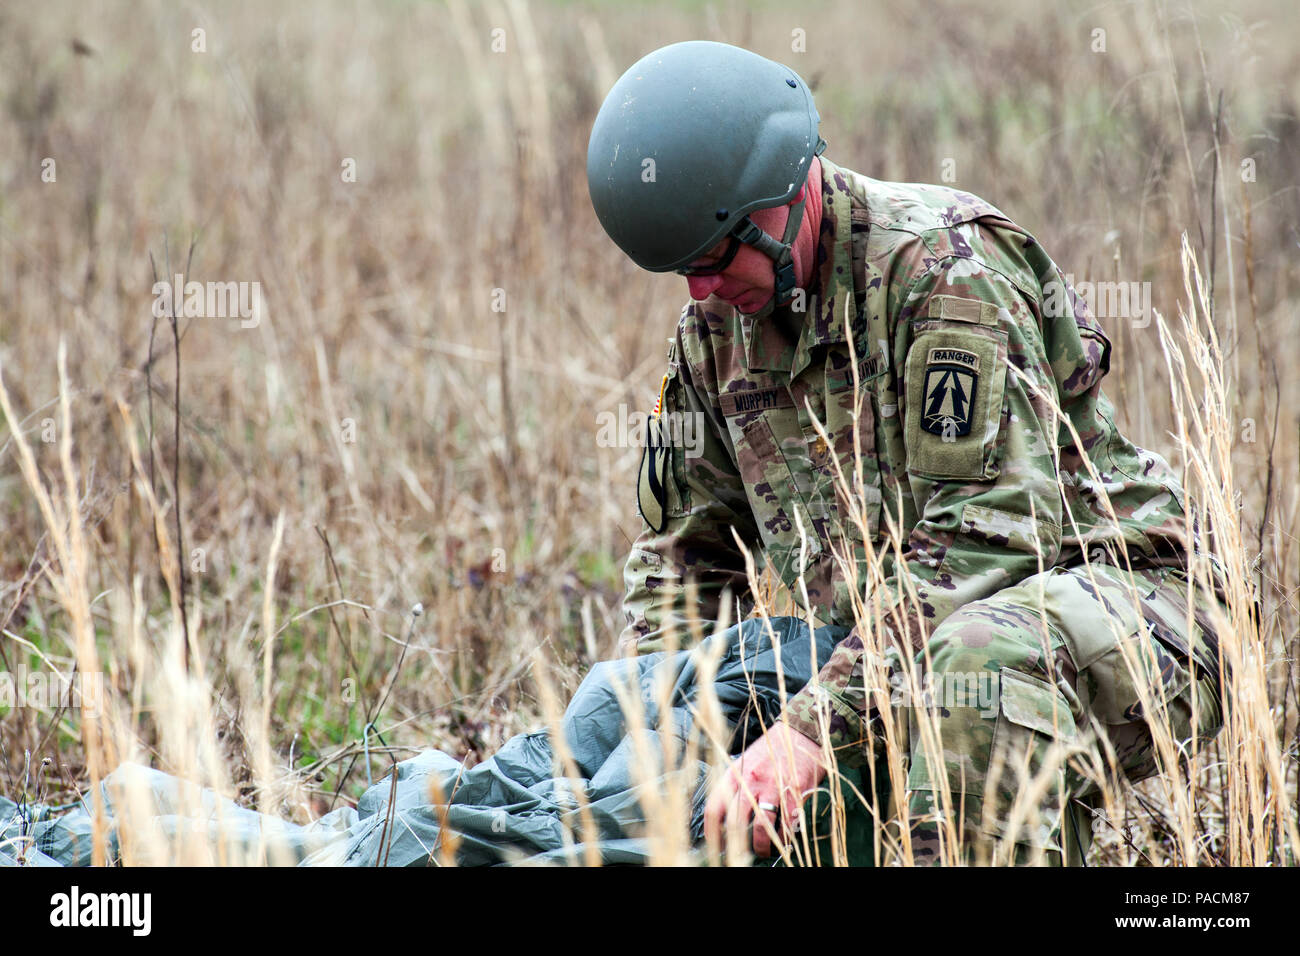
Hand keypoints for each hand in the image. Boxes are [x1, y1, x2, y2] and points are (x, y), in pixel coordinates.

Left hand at [703, 720, 828, 858]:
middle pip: (736, 823)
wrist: (800, 731)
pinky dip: (785, 836)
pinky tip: (785, 839)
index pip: (714, 807)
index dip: (711, 830)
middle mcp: (751, 781)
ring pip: (762, 827)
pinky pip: (787, 823)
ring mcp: (774, 787)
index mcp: (735, 774)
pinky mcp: (795, 792)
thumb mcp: (745, 759)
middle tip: (739, 854)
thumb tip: (725, 810)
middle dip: (736, 845)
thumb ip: (736, 783)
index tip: (713, 843)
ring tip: (763, 851)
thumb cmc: (772, 747)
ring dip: (762, 845)